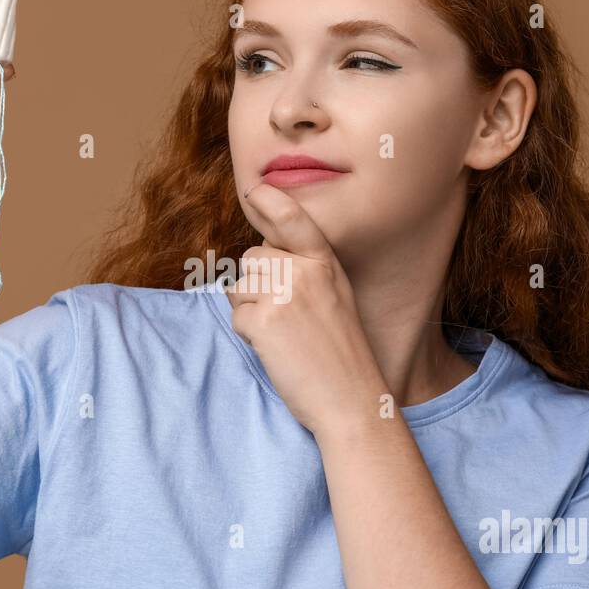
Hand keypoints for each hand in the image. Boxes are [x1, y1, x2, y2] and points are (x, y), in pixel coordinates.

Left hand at [225, 181, 386, 437]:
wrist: (351, 399)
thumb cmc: (341, 353)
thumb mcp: (335, 297)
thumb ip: (305, 271)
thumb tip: (261, 254)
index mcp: (324, 263)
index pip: (292, 219)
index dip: (270, 201)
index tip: (254, 190)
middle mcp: (303, 271)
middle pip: (252, 259)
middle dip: (257, 284)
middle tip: (287, 317)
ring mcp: (282, 294)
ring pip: (239, 287)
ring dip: (250, 311)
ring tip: (283, 334)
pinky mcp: (263, 321)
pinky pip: (237, 318)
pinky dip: (249, 336)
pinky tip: (277, 350)